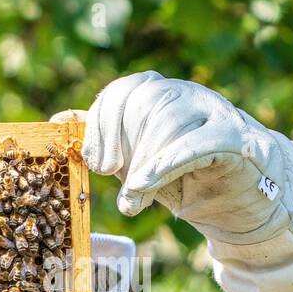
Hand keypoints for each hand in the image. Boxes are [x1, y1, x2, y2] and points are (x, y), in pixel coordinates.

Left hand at [70, 71, 292, 243]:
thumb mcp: (132, 160)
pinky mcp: (234, 136)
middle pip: (143, 100)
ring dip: (142, 163)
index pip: (122, 91)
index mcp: (158, 95)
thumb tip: (59, 119)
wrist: (233, 200)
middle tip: (110, 174)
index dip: (100, 124)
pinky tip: (144, 185)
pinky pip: (196, 141)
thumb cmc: (180, 176)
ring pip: (168, 120)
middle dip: (118, 140)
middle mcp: (185, 94)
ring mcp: (212, 111)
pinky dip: (164, 163)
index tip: (94, 160)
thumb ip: (102, 140)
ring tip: (135, 196)